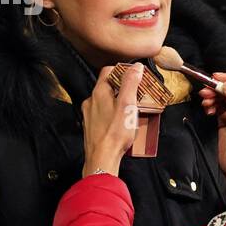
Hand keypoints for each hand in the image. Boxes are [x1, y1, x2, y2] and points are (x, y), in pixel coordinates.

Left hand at [81, 63, 141, 177]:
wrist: (102, 157)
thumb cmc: (115, 133)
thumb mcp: (128, 104)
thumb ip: (131, 83)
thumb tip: (135, 67)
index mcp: (99, 92)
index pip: (108, 71)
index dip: (122, 70)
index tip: (134, 75)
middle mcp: (91, 101)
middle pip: (107, 86)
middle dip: (122, 87)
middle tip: (136, 93)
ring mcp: (89, 115)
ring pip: (104, 101)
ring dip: (117, 101)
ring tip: (131, 109)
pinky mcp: (91, 127)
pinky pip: (103, 114)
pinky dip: (112, 114)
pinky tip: (121, 122)